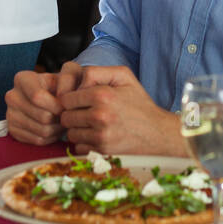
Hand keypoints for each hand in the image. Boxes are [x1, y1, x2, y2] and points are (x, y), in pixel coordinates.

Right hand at [5, 60, 81, 144]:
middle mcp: (12, 96)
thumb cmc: (60, 84)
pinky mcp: (13, 131)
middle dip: (60, 117)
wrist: (49, 96)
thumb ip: (68, 79)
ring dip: (58, 128)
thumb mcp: (67, 74)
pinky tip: (54, 127)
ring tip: (62, 120)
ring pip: (42, 130)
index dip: (56, 105)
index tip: (66, 105)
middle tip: (67, 114)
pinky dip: (51, 137)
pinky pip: (38, 140)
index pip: (37, 96)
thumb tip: (63, 96)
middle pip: (43, 116)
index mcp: (22, 79)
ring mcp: (10, 114)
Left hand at [58, 64, 184, 155]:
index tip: (81, 101)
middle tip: (87, 113)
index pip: (66, 98)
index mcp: (103, 95)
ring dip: (78, 130)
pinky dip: (85, 143)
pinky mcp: (102, 152)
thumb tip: (76, 82)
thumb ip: (97, 71)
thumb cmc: (139, 103)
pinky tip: (97, 137)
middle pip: (65, 117)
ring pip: (70, 133)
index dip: (72, 99)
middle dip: (73, 114)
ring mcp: (100, 136)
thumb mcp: (124, 76)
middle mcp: (100, 116)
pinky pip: (78, 148)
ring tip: (93, 125)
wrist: (157, 133)